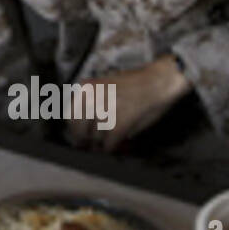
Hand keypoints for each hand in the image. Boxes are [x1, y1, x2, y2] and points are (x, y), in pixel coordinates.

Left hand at [65, 56, 190, 152]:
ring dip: (102, 144)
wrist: (158, 81)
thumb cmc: (135, 84)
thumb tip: (84, 127)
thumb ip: (91, 105)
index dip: (75, 129)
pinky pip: (109, 145)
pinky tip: (119, 145)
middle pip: (78, 131)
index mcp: (84, 89)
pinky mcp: (117, 126)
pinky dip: (113, 148)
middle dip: (84, 140)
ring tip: (109, 143)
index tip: (81, 136)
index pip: (70, 116)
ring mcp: (102, 113)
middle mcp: (89, 100)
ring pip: (94, 139)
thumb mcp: (104, 87)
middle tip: (92, 145)